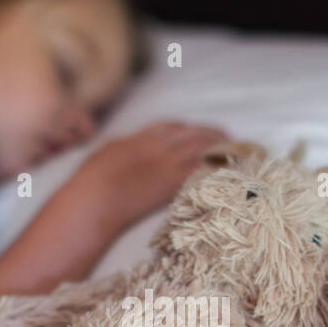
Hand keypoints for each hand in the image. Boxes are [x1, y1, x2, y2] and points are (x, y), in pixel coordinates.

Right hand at [69, 122, 229, 233]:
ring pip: (201, 152)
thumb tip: (136, 146)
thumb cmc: (92, 178)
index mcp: (143, 137)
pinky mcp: (170, 187)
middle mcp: (159, 148)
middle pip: (194, 136)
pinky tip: (226, 172)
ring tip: (234, 152)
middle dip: (213, 135)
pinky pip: (199, 174)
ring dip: (220, 150)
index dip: (190, 127)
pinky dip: (214, 170)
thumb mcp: (110, 151)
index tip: (200, 129)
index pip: (173, 126)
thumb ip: (129, 146)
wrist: (95, 200)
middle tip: (229, 138)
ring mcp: (166, 167)